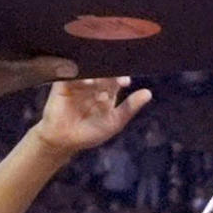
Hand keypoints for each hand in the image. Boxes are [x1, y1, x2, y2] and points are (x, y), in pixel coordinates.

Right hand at [34, 76, 151, 155]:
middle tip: (114, 78)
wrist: (64, 141)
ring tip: (98, 85)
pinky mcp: (63, 83)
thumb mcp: (114, 122)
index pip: (117, 78)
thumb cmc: (90, 133)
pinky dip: (80, 76)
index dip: (121, 78)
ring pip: (89, 71)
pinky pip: (71, 74)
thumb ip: (130, 107)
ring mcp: (78, 82)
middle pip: (103, 72)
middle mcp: (94, 83)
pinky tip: (87, 83)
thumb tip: (149, 93)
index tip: (125, 82)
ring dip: (96, 76)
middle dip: (109, 74)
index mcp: (108, 90)